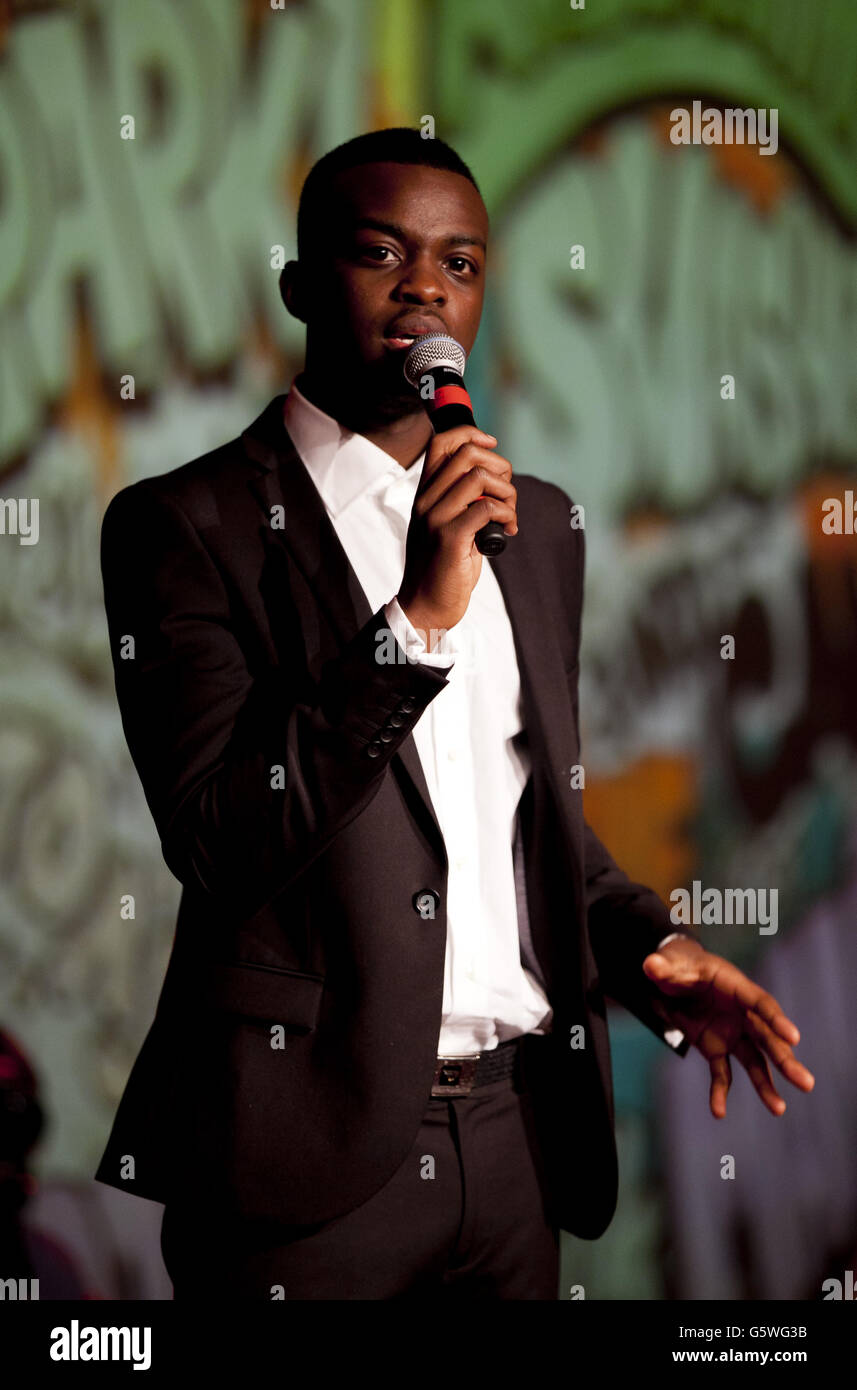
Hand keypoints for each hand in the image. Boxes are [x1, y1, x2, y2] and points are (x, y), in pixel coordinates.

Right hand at [397, 425, 516, 640]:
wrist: (425, 606)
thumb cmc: (442, 567)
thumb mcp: (445, 526)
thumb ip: (460, 501)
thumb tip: (494, 480)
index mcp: (424, 494)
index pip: (441, 442)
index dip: (472, 434)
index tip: (493, 446)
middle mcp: (426, 501)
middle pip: (467, 454)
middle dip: (500, 467)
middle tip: (507, 495)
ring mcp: (436, 518)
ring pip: (480, 477)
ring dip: (507, 493)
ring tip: (510, 514)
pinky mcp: (450, 538)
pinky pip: (487, 508)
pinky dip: (508, 514)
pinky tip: (509, 530)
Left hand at [642, 937, 814, 1117]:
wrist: (674, 980)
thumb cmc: (679, 966)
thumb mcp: (671, 964)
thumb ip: (664, 967)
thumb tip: (650, 966)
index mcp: (737, 987)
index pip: (761, 1004)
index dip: (776, 1020)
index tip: (794, 1038)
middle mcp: (742, 1014)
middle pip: (767, 1038)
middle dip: (785, 1060)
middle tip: (805, 1083)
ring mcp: (732, 1034)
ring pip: (754, 1062)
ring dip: (766, 1085)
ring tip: (779, 1110)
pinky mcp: (717, 1049)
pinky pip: (722, 1074)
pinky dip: (719, 1093)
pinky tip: (718, 1112)